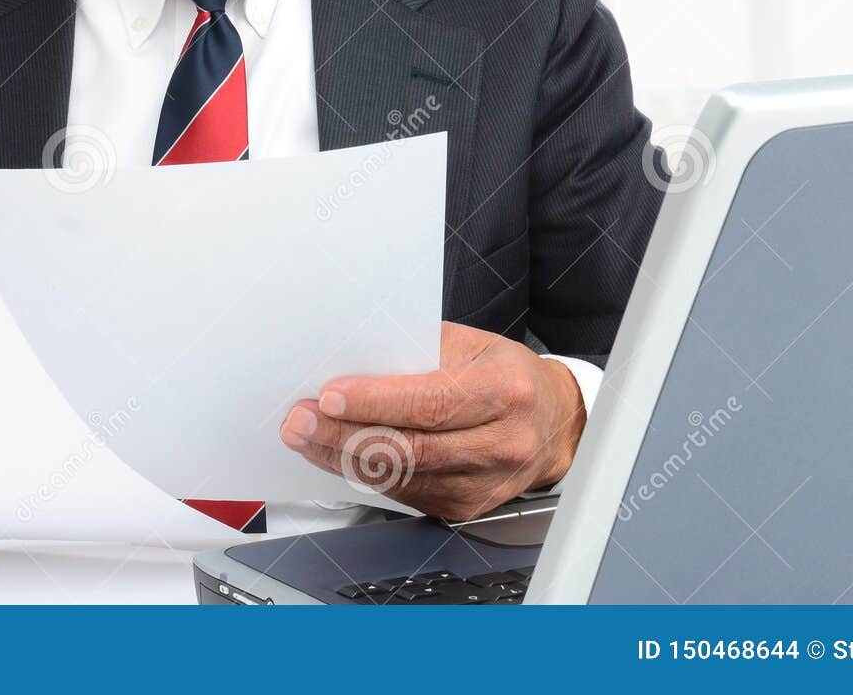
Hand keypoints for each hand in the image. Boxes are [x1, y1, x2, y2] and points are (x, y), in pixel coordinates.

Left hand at [280, 322, 585, 521]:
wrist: (553, 422)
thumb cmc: (505, 374)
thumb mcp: (470, 345)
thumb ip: (417, 351)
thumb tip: (353, 358)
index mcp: (505, 392)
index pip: (431, 402)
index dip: (376, 402)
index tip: (329, 396)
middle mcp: (500, 443)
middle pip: (409, 447)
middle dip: (343, 434)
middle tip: (299, 420)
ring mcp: (483, 483)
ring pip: (400, 476)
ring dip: (342, 457)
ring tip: (305, 436)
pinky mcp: (464, 507)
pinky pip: (403, 492)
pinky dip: (364, 473)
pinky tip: (336, 454)